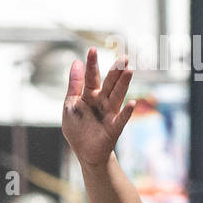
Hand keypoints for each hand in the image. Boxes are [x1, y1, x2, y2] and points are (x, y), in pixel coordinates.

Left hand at [63, 48, 135, 168]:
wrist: (85, 153)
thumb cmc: (77, 129)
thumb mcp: (70, 106)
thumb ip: (74, 86)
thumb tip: (76, 62)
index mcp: (89, 95)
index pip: (91, 76)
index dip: (91, 64)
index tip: (92, 50)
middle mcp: (102, 101)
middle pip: (109, 83)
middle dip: (115, 70)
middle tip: (123, 57)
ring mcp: (109, 113)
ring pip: (117, 95)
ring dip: (123, 84)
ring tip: (129, 70)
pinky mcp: (114, 128)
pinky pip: (122, 119)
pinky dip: (127, 112)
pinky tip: (132, 103)